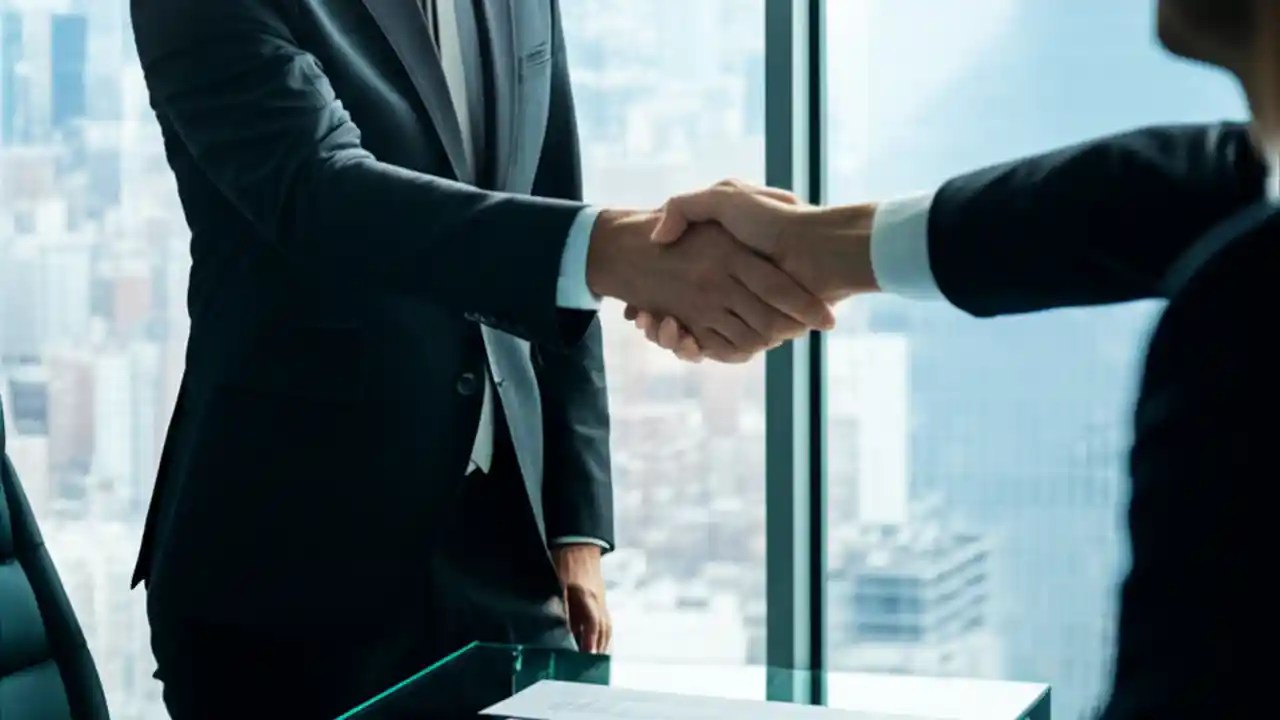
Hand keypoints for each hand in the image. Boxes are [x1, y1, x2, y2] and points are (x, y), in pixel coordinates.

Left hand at [552, 544, 610, 653]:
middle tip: (590, 667)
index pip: (592, 623)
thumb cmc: (564, 562)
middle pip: (602, 630)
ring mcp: (601, 600)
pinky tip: (595, 645)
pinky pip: (604, 623)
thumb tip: (562, 629)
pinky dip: (601, 636)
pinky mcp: (600, 600)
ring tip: (594, 661)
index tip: (588, 655)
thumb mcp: (558, 585)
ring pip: (605, 628)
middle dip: (597, 648)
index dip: (590, 640)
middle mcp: (598, 600)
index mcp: (587, 595)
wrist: (577, 545)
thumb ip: (561, 607)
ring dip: (600, 644)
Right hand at [629, 180, 877, 359]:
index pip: (676, 285)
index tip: (634, 298)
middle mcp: (729, 290)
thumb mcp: (725, 198)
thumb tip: (658, 237)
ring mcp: (739, 314)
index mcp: (723, 262)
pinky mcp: (751, 335)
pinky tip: (675, 334)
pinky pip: (714, 349)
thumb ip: (687, 208)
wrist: (820, 249)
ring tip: (647, 322)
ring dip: (666, 335)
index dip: (651, 294)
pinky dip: (689, 347)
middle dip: (655, 321)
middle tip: (636, 316)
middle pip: (678, 314)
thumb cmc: (775, 220)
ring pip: (690, 335)